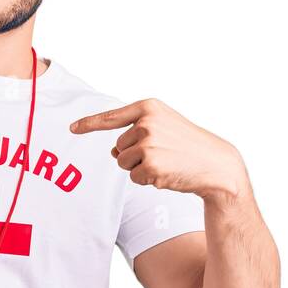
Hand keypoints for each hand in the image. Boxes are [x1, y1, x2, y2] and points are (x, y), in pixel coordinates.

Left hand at [69, 98, 248, 200]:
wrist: (215, 164)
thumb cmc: (188, 145)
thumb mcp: (164, 127)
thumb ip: (136, 133)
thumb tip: (113, 153)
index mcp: (149, 107)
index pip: (112, 117)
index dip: (89, 123)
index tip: (72, 128)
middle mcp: (146, 123)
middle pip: (118, 147)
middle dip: (134, 155)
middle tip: (163, 154)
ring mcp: (148, 144)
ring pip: (123, 163)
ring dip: (139, 168)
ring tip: (165, 162)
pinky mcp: (150, 165)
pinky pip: (134, 177)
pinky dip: (147, 180)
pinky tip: (167, 173)